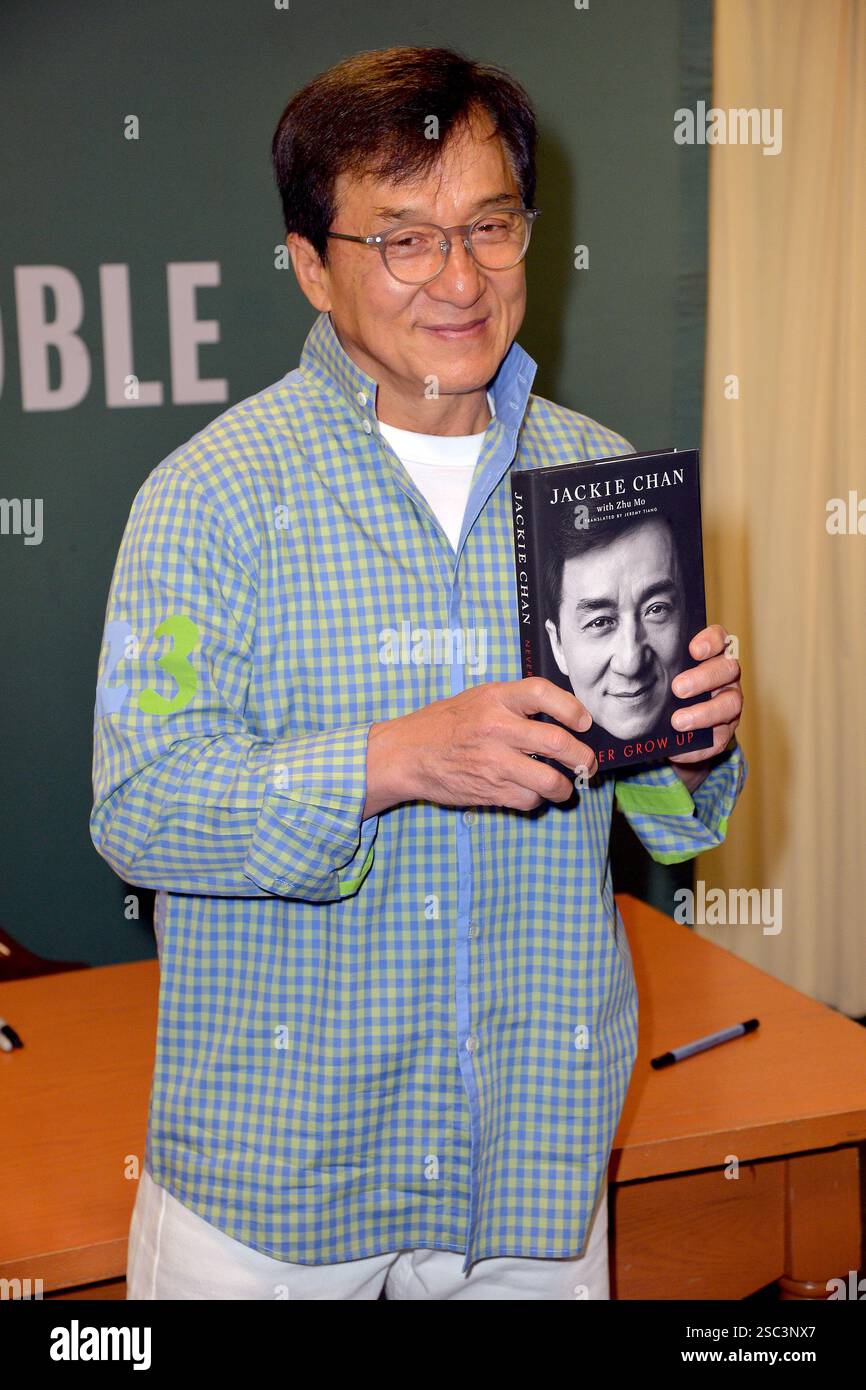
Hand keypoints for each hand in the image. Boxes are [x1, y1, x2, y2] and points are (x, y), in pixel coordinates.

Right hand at [366, 677, 597, 814]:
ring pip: (550, 780)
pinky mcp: (490, 790)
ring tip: (564, 784)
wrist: (407, 754)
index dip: (572, 708)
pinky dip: (537, 798)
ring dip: (565, 786)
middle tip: (587, 763)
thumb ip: (515, 703)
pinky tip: (532, 791)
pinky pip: (530, 799)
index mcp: (495, 698)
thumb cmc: (444, 723)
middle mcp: (497, 728)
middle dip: (583, 757)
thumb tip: (562, 715)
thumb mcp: (479, 698)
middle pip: (558, 743)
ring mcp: (494, 762)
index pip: (543, 693)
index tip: (584, 722)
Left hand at [666, 624, 742, 791]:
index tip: (693, 650)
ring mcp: (729, 701)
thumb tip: (624, 666)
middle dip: (703, 678)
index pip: (719, 639)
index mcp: (710, 656)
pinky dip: (699, 747)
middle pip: (727, 669)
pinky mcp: (726, 730)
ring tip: (678, 722)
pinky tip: (678, 751)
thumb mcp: (658, 678)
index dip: (710, 641)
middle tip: (677, 689)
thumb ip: (653, 670)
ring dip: (704, 713)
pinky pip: (720, 738)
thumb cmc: (662, 693)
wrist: (670, 733)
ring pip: (731, 703)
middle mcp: (726, 676)